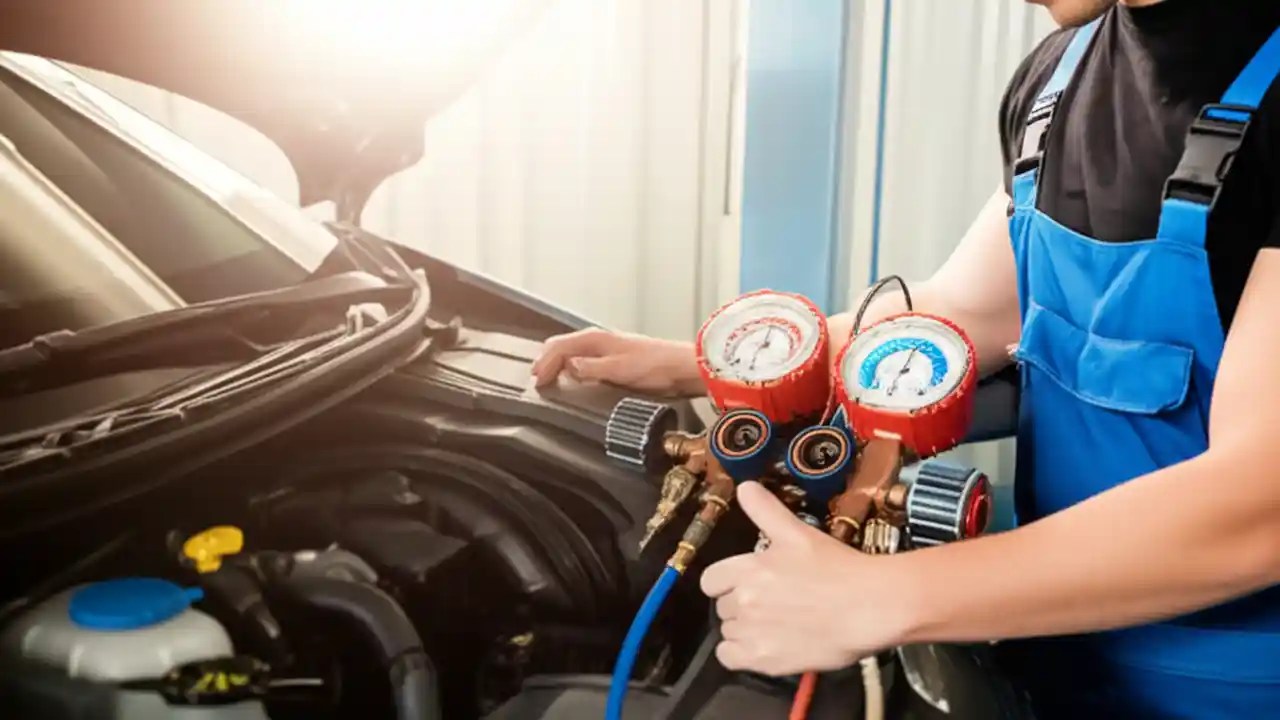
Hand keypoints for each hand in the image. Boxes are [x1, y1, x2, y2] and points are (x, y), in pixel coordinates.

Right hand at [531, 328, 704, 394]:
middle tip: (537, 378)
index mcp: (596, 339)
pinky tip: (574, 378)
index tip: (536, 381)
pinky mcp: (615, 359)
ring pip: (573, 351)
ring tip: (549, 378)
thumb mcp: (619, 369)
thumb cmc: (655, 367)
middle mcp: (599, 339)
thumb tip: (568, 368)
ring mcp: (607, 348)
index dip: (545, 363)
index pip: (559, 347)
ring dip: (559, 363)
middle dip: (547, 359)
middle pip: (563, 345)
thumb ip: (591, 368)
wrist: (682, 368)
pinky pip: (585, 359)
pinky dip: (572, 367)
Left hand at [700, 482, 912, 675]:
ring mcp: (754, 633)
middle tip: (771, 603)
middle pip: (722, 607)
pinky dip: (741, 653)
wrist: (871, 608)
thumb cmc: (838, 568)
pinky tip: (764, 645)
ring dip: (744, 629)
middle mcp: (744, 602)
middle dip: (740, 604)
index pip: (710, 580)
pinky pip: (731, 658)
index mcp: (747, 570)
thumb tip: (743, 487)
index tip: (746, 583)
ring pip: (728, 632)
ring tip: (775, 623)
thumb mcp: (798, 533)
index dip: (726, 582)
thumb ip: (765, 511)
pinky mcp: (765, 661)